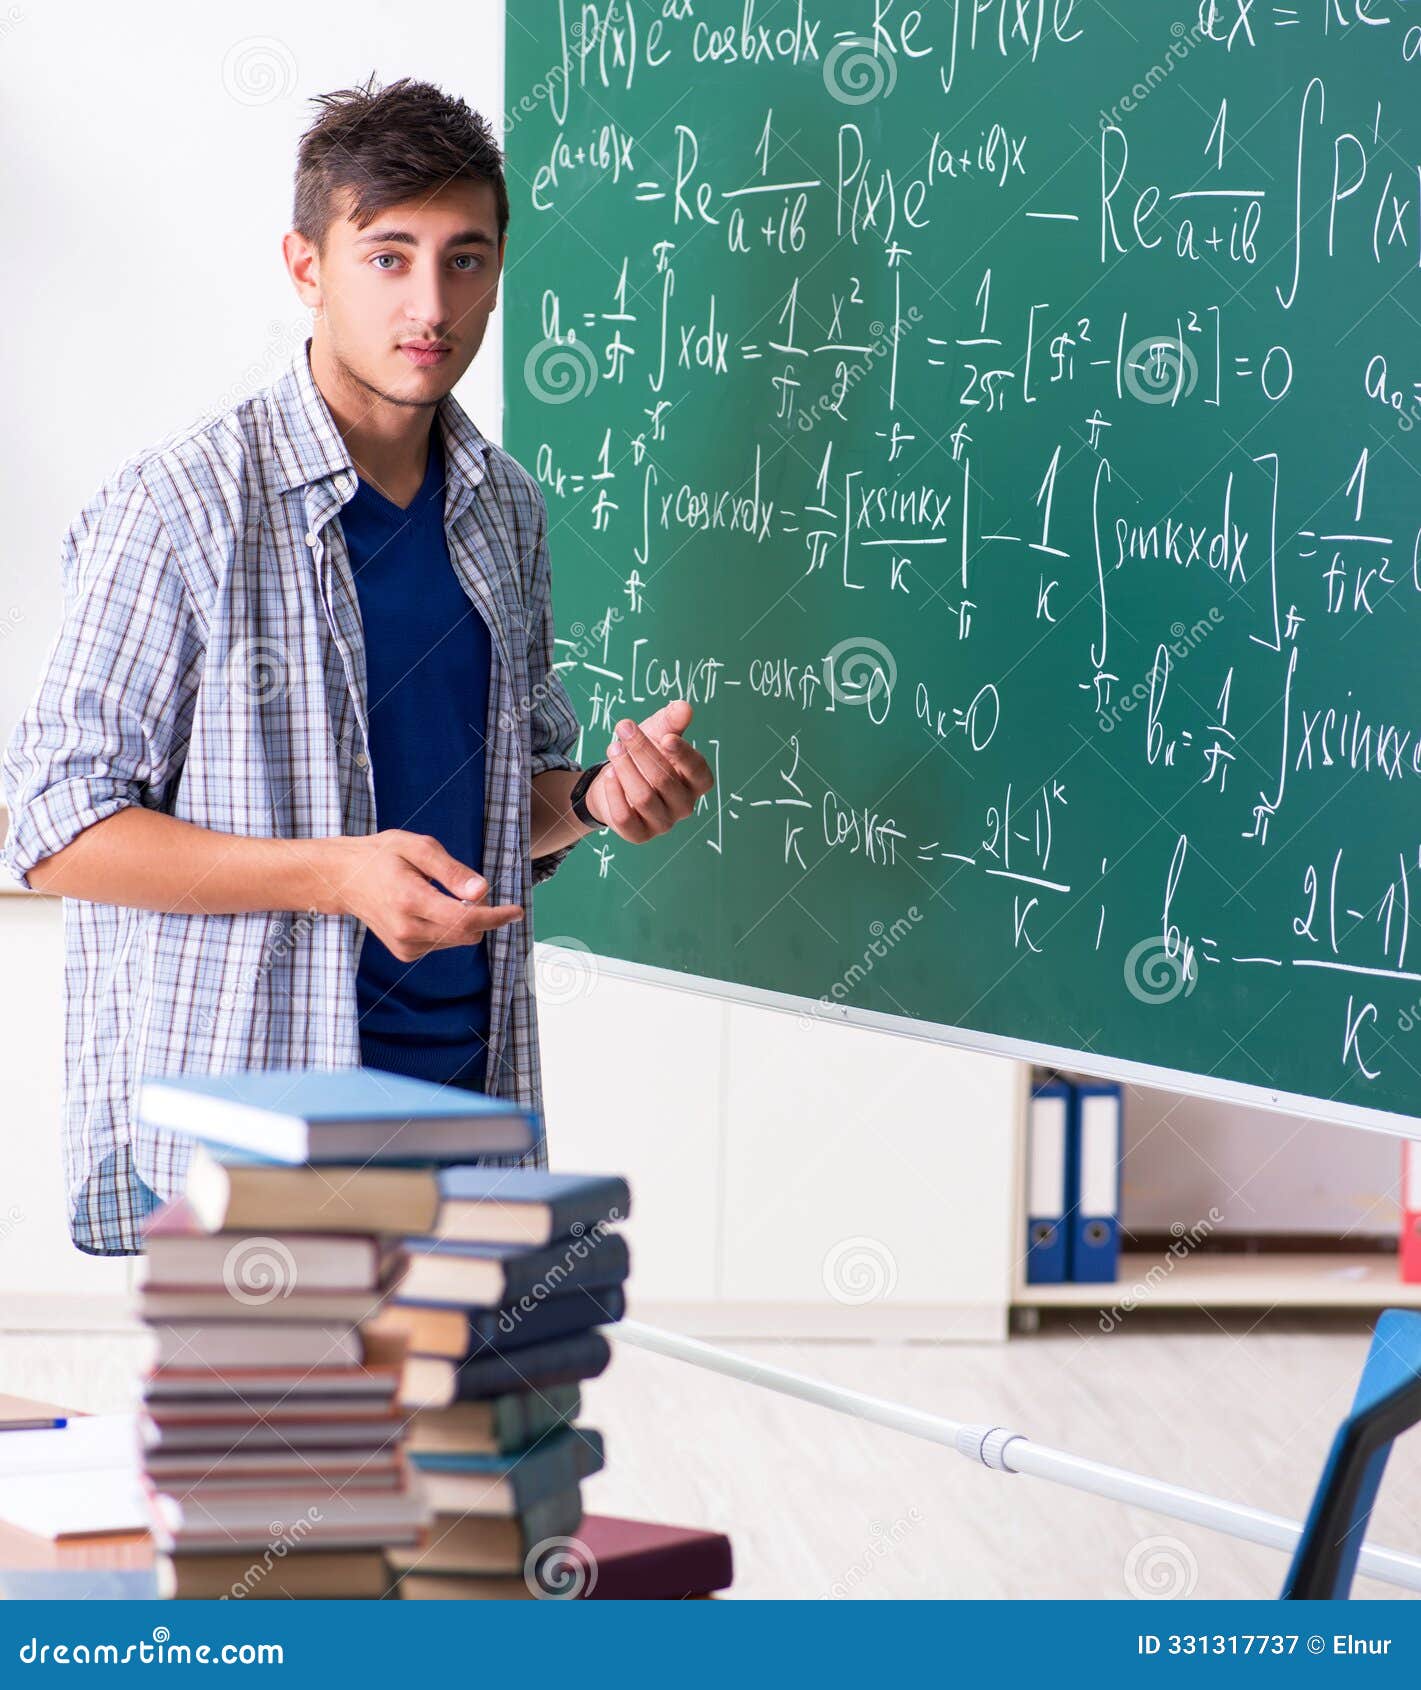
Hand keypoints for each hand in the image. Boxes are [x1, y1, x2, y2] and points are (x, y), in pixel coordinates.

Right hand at [325, 830, 522, 962]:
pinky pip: (444, 942)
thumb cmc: (382, 855)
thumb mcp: (418, 847)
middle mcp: (407, 930)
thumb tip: (482, 891)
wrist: (344, 878)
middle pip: (468, 933)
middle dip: (482, 913)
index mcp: (410, 901)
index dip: (497, 916)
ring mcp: (405, 945)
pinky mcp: (405, 953)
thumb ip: (452, 871)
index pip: (466, 919)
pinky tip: (428, 907)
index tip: (517, 911)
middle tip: (468, 886)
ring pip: (459, 939)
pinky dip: (448, 926)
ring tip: (439, 892)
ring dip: (464, 919)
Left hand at [584, 700, 713, 843]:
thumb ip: (672, 721)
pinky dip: (614, 793)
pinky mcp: (639, 835)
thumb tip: (684, 707)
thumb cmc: (644, 755)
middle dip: (641, 751)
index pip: (698, 771)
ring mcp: (663, 823)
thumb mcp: (658, 732)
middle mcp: (684, 806)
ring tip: (612, 747)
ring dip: (624, 768)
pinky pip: (625, 818)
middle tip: (623, 728)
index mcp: (696, 782)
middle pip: (664, 780)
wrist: (613, 781)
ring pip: (643, 798)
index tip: (666, 737)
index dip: (683, 755)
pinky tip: (608, 774)